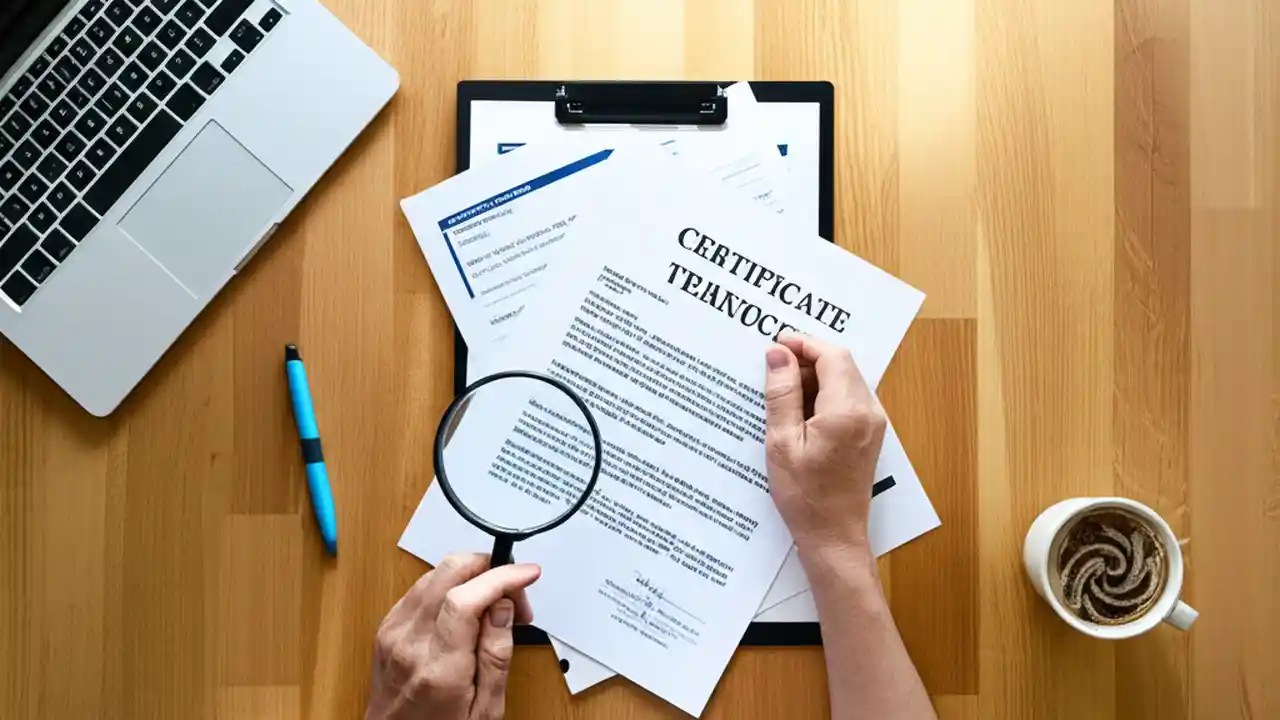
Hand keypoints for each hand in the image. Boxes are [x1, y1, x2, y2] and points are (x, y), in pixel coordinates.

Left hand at [366, 554, 540, 719]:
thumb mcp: (485, 710)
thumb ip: (496, 656)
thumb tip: (504, 608)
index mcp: (439, 668)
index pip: (466, 599)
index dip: (501, 577)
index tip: (526, 574)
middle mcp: (411, 643)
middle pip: (448, 572)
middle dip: (489, 569)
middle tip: (513, 595)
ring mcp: (394, 632)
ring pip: (436, 574)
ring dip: (471, 577)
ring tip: (492, 607)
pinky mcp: (387, 627)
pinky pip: (421, 588)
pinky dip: (449, 587)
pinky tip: (465, 609)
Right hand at [763, 331, 886, 556]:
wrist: (833, 536)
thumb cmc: (804, 496)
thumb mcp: (781, 442)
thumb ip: (782, 394)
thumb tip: (777, 354)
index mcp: (847, 411)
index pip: (831, 355)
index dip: (803, 343)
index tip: (775, 343)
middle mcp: (868, 411)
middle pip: (841, 363)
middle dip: (807, 358)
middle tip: (772, 368)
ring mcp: (873, 422)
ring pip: (845, 379)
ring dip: (814, 376)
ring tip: (780, 391)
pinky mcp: (870, 433)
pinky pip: (848, 398)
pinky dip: (824, 393)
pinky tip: (798, 410)